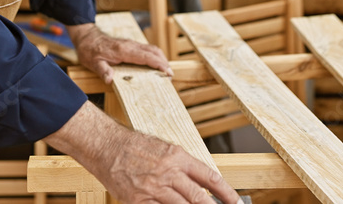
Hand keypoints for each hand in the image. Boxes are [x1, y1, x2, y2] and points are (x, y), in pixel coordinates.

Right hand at [46, 102, 240, 203]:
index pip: (209, 177)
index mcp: (178, 157)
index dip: (226, 192)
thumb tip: (201, 183)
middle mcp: (169, 172)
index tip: (236, 202)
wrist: (106, 145)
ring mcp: (154, 188)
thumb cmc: (134, 146)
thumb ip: (182, 166)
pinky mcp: (139, 200)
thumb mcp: (164, 149)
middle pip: (199, 198)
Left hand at [67, 23, 172, 82]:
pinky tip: (157, 64)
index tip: (167, 72)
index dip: (158, 64)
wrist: (87, 37)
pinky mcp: (131, 45)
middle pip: (153, 51)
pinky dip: (156, 56)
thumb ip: (102, 71)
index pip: (145, 57)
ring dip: (161, 58)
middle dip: (164, 62)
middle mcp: (130, 45)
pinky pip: (147, 49)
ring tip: (166, 71)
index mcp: (123, 50)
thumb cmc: (90, 51)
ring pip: (152, 49)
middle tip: (170, 75)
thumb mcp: (93, 63)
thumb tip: (109, 80)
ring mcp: (132, 44)